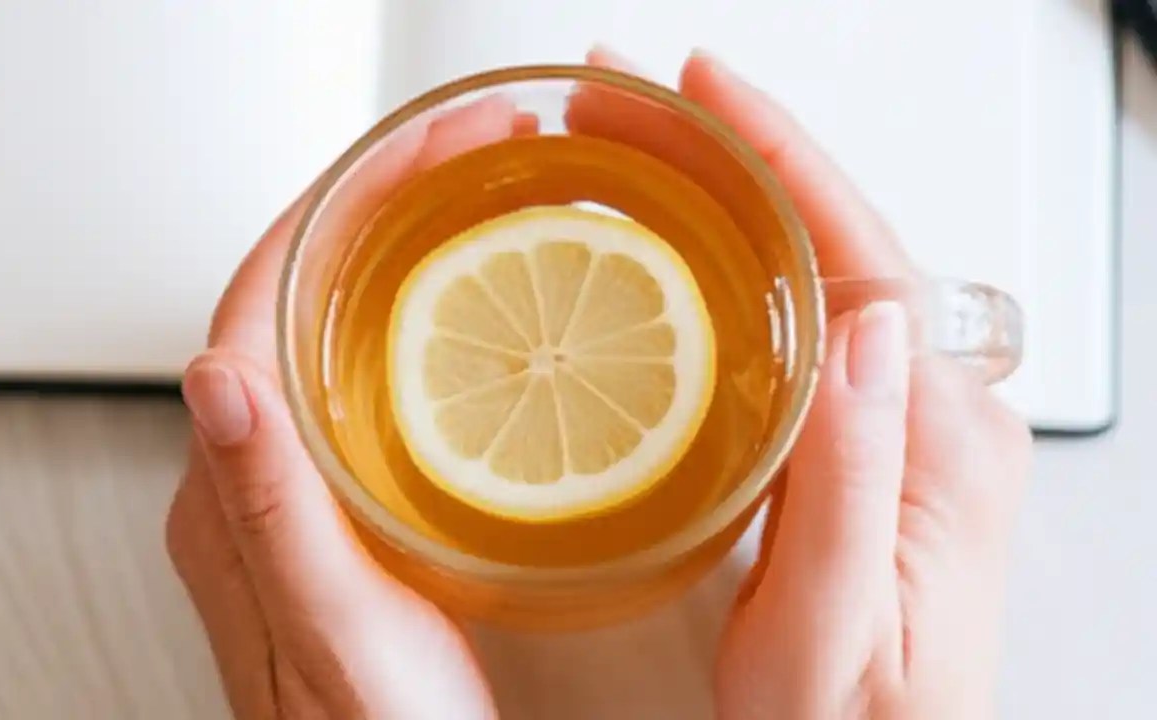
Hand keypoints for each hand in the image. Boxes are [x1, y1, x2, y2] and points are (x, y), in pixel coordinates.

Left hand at [163, 98, 528, 718]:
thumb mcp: (338, 631)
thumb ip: (276, 514)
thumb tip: (215, 374)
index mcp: (236, 496)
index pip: (262, 307)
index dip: (334, 210)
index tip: (420, 154)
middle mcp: (255, 482)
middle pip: (297, 301)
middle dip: (375, 207)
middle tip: (468, 153)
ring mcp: (301, 494)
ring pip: (334, 333)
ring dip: (395, 251)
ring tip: (473, 198)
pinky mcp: (350, 510)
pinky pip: (368, 380)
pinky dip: (415, 318)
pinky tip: (470, 311)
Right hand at [581, 49, 1031, 717]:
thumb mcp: (830, 631)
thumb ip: (852, 485)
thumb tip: (865, 325)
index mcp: (936, 439)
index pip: (858, 250)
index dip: (773, 154)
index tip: (694, 87)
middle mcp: (928, 414)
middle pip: (824, 237)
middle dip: (719, 155)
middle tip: (614, 107)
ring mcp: (894, 422)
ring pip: (803, 269)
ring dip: (716, 196)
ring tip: (623, 152)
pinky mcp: (857, 441)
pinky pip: (792, 319)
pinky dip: (723, 259)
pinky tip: (665, 246)